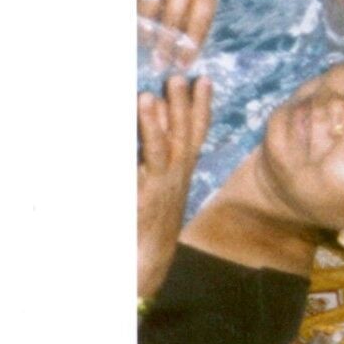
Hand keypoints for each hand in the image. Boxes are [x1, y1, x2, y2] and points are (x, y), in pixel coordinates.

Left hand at [137, 76, 211, 299]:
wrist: (141, 270)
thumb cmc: (140, 238)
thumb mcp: (146, 200)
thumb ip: (146, 174)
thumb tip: (138, 154)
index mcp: (178, 177)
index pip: (195, 136)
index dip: (201, 108)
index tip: (205, 81)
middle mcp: (178, 176)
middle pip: (190, 131)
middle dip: (192, 101)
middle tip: (192, 73)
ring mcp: (167, 181)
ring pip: (176, 137)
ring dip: (175, 106)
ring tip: (174, 80)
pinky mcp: (151, 187)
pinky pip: (154, 150)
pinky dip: (152, 125)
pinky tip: (147, 104)